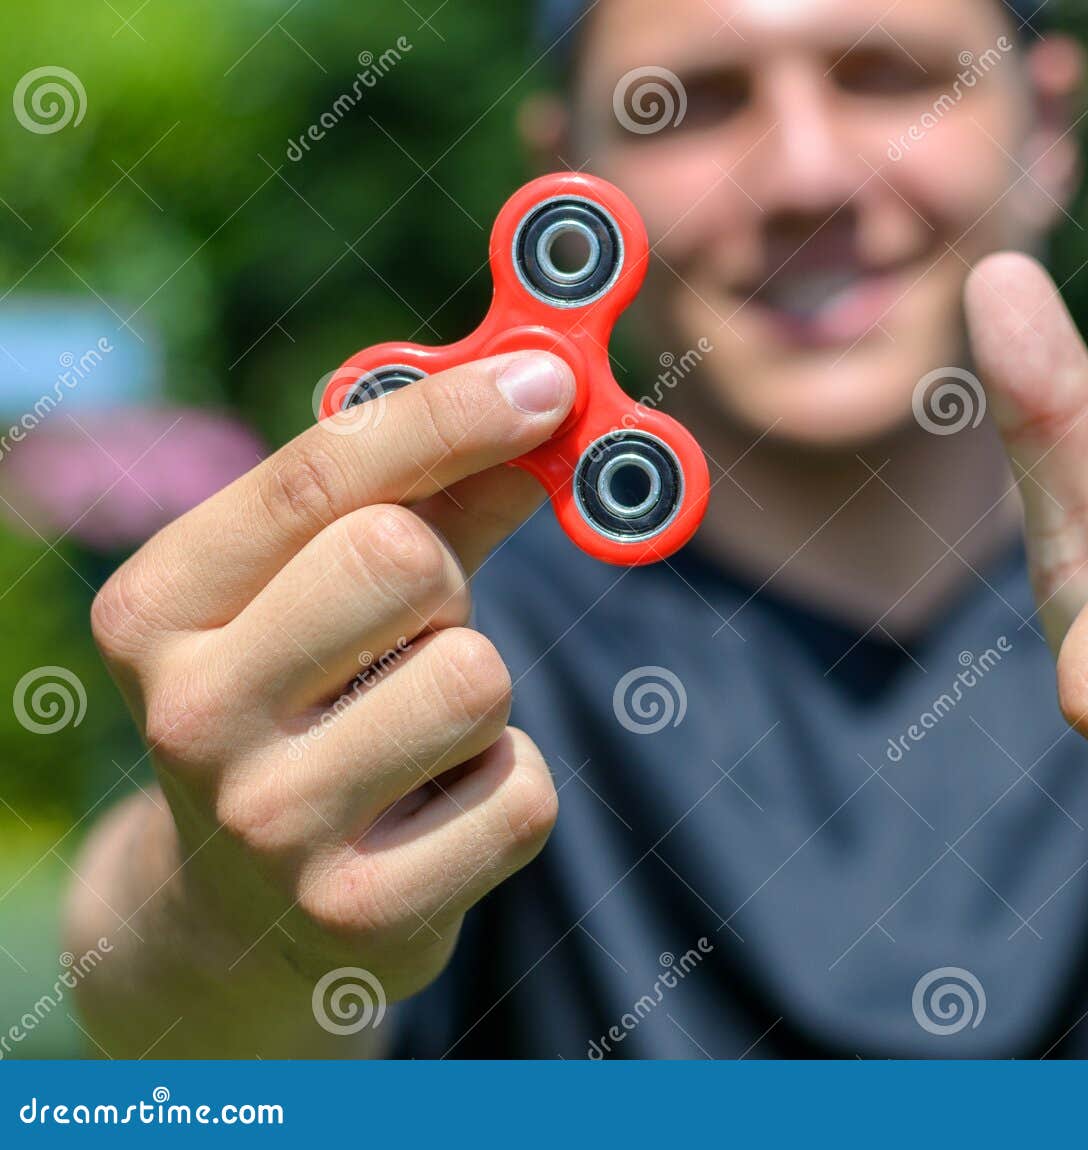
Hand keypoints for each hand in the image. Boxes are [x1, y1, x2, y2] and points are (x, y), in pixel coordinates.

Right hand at [87, 351, 573, 1009]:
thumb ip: (428, 496)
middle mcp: (189, 718)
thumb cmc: (301, 705)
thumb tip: (547, 403)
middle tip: (417, 625)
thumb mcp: (321, 594)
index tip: (545, 382)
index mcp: (155, 610)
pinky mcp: (362, 913)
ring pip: (477, 679)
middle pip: (403, 560)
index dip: (447, 415)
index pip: (315, 480)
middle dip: (446, 580)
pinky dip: (506, 789)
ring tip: (413, 732)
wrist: (239, 920)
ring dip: (479, 695)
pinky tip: (433, 813)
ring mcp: (270, 827)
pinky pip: (522, 794)